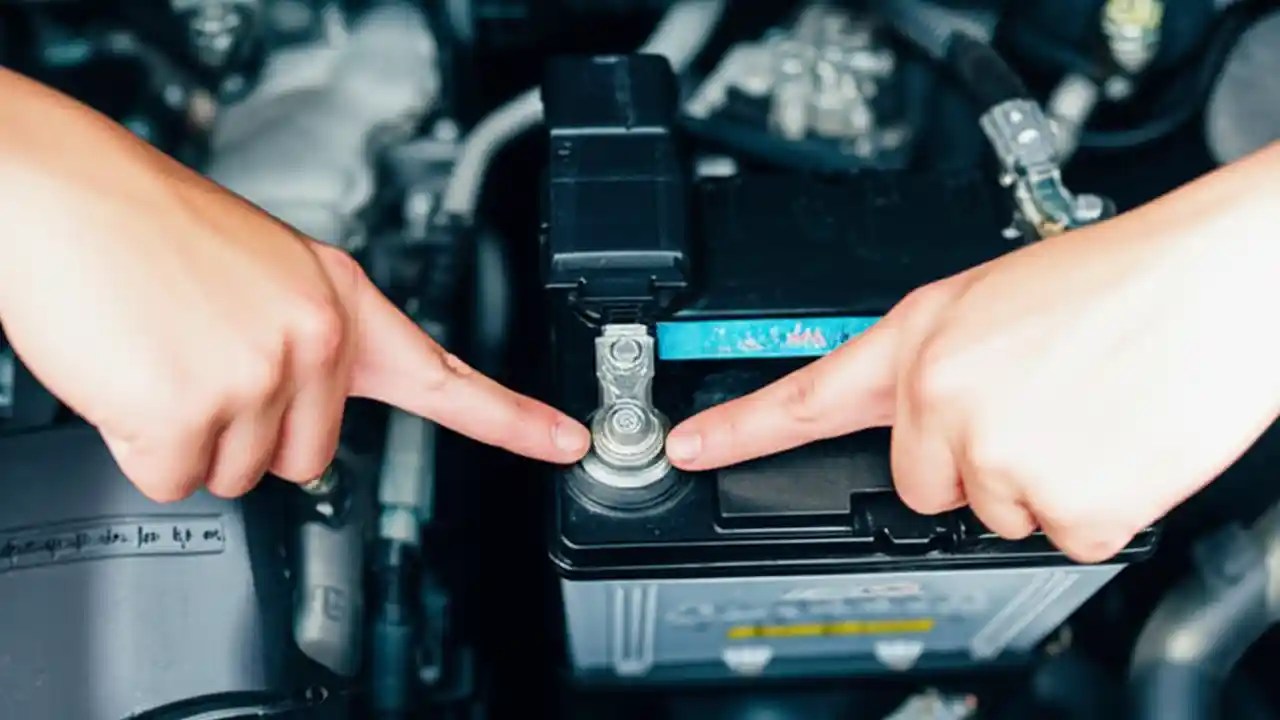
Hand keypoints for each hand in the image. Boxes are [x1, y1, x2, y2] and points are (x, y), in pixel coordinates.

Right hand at [0, 70, 588, 500]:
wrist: (61, 192)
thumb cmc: (149, 227)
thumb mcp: (266, 271)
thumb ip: (310, 342)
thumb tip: (312, 418)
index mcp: (340, 301)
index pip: (446, 376)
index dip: (514, 419)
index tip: (567, 442)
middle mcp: (314, 340)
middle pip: (308, 459)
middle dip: (255, 434)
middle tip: (206, 364)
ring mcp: (257, 377)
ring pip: (236, 475)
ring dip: (194, 434)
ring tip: (164, 354)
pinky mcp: (188, 412)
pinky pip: (173, 478)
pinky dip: (142, 445)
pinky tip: (133, 378)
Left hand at [666, 145, 1279, 562]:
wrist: (1221, 283)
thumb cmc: (1122, 279)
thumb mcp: (992, 297)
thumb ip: (935, 358)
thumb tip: (912, 414)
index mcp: (922, 342)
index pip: (806, 396)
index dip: (737, 430)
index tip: (688, 450)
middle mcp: (946, 401)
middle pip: (919, 485)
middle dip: (968, 462)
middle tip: (1034, 407)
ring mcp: (1002, 460)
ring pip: (993, 513)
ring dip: (1037, 480)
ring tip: (1086, 410)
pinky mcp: (1067, 508)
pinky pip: (1060, 535)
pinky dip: (1091, 505)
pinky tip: (1115, 443)